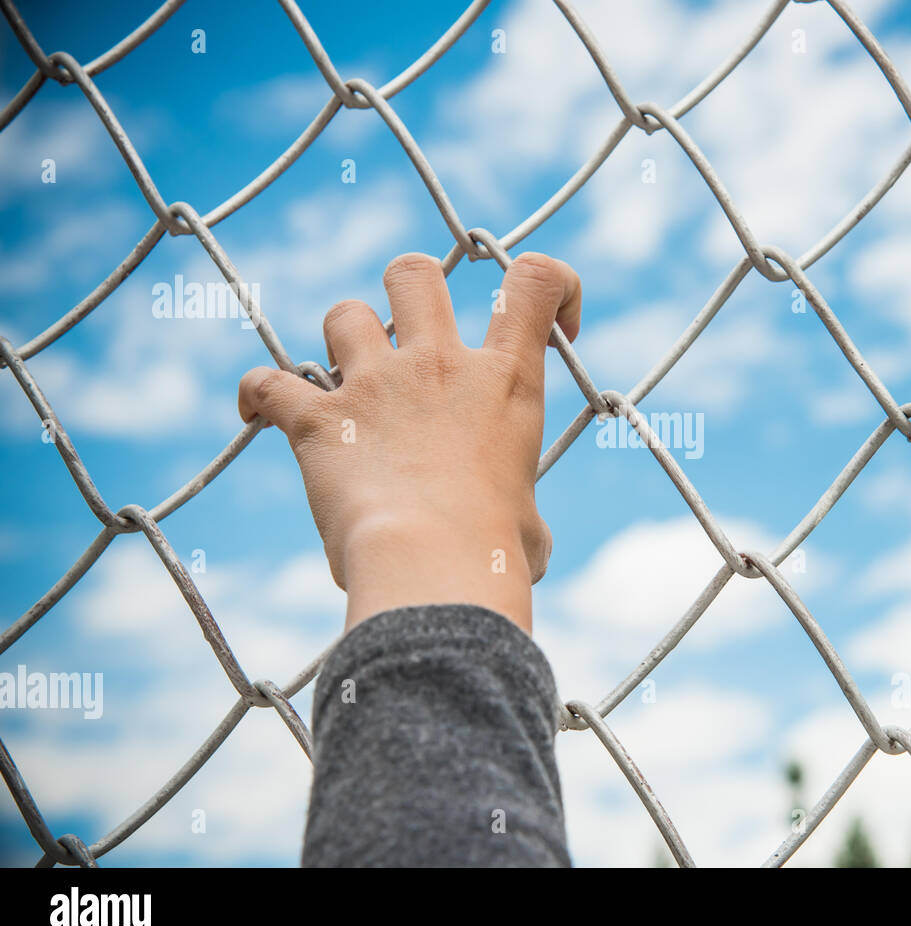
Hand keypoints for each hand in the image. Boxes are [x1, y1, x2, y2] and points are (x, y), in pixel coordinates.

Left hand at [236, 251, 580, 634]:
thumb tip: (523, 537)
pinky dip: (260, 393)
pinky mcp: (318, 421)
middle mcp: (440, 365)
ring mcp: (374, 385)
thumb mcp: (530, 524)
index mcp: (507, 381)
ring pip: (346, 314)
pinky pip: (269, 383)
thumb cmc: (494, 554)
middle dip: (412, 289)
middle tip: (417, 332)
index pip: (536, 280)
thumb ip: (521, 510)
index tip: (551, 325)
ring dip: (346, 339)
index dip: (547, 282)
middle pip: (414, 274)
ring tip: (348, 377)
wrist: (431, 565)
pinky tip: (258, 412)